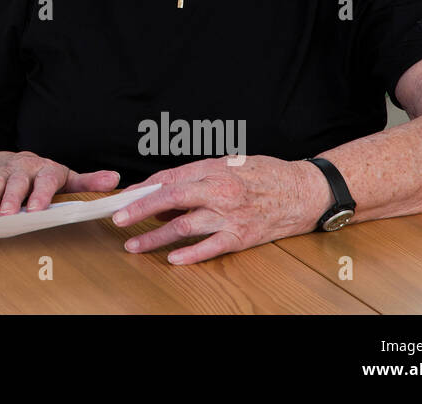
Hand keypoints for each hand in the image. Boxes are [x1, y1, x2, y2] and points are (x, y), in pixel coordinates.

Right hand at [0, 150, 119, 216]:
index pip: (46, 180)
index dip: (42, 194)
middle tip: (9, 215)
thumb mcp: (66, 178)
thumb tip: (115, 179)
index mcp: (46, 170)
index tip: (38, 210)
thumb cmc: (42, 176)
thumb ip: (89, 182)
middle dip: (12, 199)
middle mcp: (23, 169)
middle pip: (17, 182)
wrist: (9, 162)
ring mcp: (2, 173)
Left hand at [112, 156, 326, 263]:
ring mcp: (230, 216)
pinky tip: (173, 258)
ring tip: (134, 245)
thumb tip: (164, 194)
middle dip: (140, 210)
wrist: (303, 191)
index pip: (169, 179)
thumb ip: (194, 176)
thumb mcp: (227, 163)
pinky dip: (191, 254)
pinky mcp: (242, 236)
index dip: (143, 189)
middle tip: (118, 219)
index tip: (124, 198)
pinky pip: (211, 247)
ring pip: (184, 227)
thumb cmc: (264, 174)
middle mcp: (219, 191)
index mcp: (213, 170)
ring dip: (156, 237)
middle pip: (171, 200)